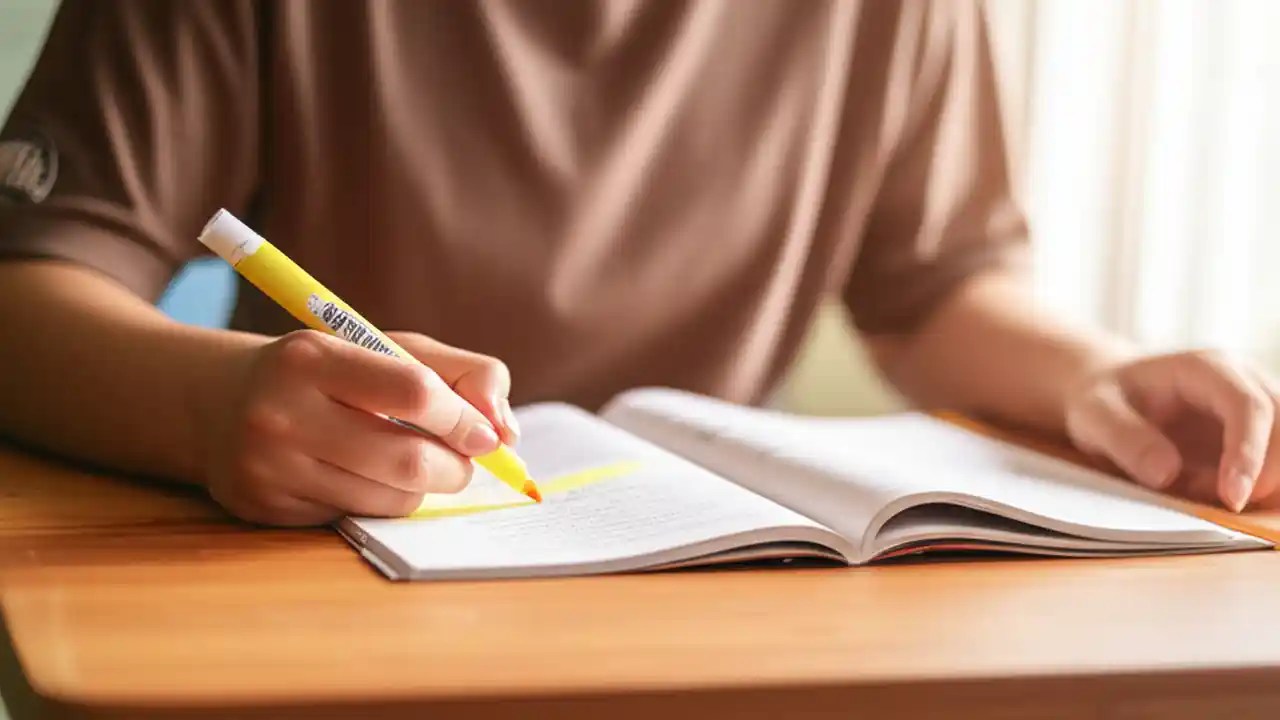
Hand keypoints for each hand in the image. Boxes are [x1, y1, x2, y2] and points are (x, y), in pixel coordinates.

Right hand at [201, 330, 517, 525]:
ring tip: (410, 463)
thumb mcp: (388, 347)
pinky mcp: (265, 509)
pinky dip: (378, 502)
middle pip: (407, 460)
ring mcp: (269, 467)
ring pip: (389, 500)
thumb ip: (461, 373)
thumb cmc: (327, 372)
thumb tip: (505, 433)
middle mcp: (281, 412)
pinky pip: (355, 518)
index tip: (488, 434)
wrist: (219, 401)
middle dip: (455, 467)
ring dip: (421, 489)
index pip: (416, 392)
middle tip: (462, 461)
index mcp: (312, 357)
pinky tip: (359, 476)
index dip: (465, 419)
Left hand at [1064, 350, 1278, 511]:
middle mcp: (1244, 380)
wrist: (1110, 392)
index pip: (1249, 406)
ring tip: (1201, 487)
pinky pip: (1277, 466)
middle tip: (1212, 500)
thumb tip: (1166, 473)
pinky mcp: (1260, 433)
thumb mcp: (1094, 415)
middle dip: (1263, 473)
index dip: (1249, 454)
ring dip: (1262, 482)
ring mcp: (1259, 406)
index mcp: (1206, 368)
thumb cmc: (1102, 399)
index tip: (1232, 498)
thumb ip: (1125, 440)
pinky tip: (1218, 493)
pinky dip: (1261, 486)